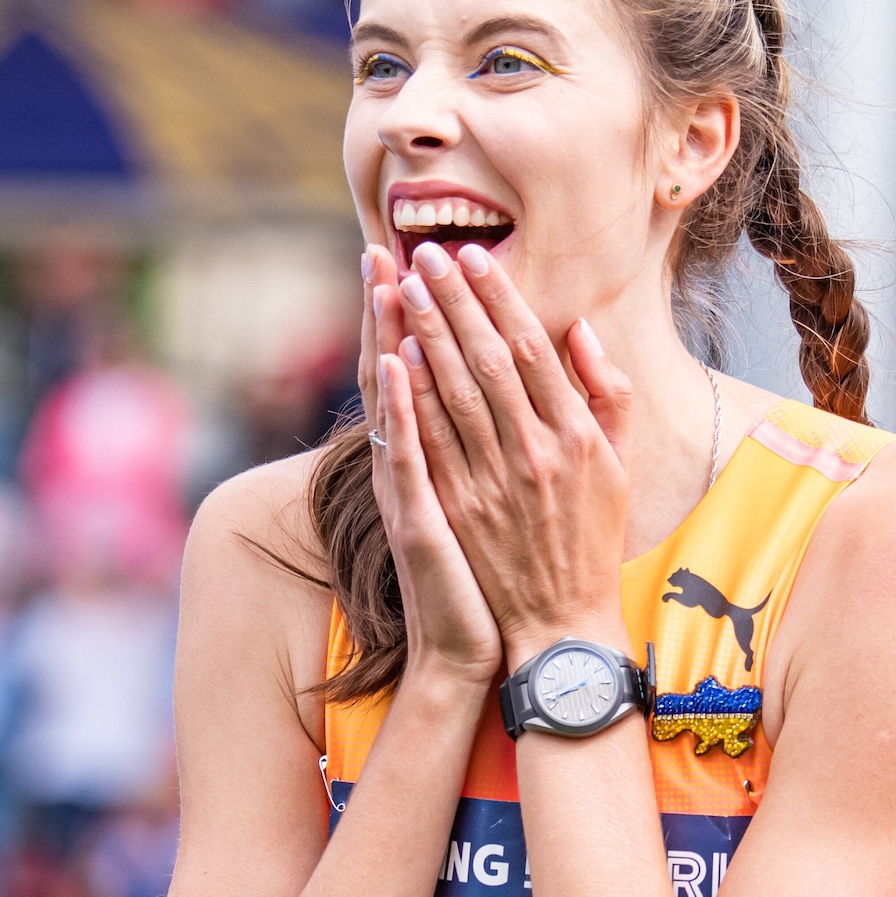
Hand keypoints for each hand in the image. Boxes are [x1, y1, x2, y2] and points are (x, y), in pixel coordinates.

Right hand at [359, 248, 502, 686]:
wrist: (496, 649)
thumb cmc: (506, 575)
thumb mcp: (504, 496)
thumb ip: (507, 436)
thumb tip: (510, 382)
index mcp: (442, 455)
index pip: (427, 369)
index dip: (420, 316)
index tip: (422, 257)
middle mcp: (418, 465)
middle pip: (401, 371)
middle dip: (396, 308)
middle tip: (388, 247)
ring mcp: (414, 489)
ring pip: (397, 400)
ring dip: (389, 336)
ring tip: (385, 280)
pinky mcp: (421, 517)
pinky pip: (407, 450)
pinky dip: (399, 404)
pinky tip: (396, 360)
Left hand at [393, 239, 632, 663]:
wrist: (561, 624)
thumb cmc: (592, 539)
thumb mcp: (618, 465)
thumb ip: (607, 394)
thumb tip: (578, 330)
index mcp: (578, 437)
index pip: (531, 349)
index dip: (498, 298)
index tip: (473, 257)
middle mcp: (536, 454)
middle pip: (486, 361)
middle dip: (452, 302)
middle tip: (423, 254)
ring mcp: (494, 484)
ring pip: (453, 393)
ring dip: (425, 335)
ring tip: (400, 286)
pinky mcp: (459, 511)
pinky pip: (431, 442)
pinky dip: (411, 396)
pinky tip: (394, 357)